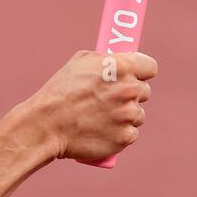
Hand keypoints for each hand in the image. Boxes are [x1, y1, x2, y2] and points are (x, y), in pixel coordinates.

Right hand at [29, 50, 157, 161]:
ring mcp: (128, 115)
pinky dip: (118, 134)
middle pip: (144, 92)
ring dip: (124, 116)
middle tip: (110, 98)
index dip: (142, 72)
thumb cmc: (59, 92)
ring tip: (99, 117)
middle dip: (130, 95)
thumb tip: (118, 58)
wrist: (46, 125)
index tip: (135, 76)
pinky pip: (130, 134)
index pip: (150, 67)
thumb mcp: (79, 62)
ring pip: (137, 114)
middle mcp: (129, 90)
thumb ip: (106, 59)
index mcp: (121, 67)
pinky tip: (100, 130)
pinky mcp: (124, 137)